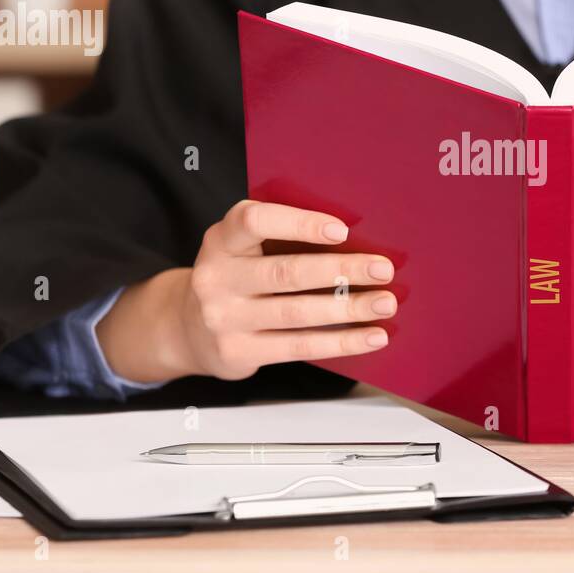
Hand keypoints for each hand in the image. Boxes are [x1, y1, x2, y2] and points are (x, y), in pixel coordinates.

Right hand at [97, 200, 395, 383]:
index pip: (255, 221)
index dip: (299, 224)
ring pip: (297, 313)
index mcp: (222, 239)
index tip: (341, 229)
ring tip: (385, 304)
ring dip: (348, 308)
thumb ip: (282, 240)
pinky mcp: (238, 351)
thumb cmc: (237, 276)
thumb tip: (358, 241)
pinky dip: (341, 342)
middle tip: (383, 269)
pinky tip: (371, 336)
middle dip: (340, 270)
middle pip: (286, 272)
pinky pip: (299, 347)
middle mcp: (217, 276)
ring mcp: (224, 317)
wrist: (188, 328)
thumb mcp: (244, 248)